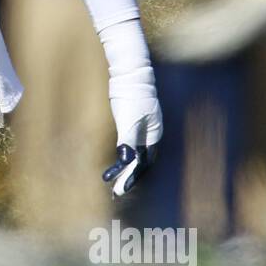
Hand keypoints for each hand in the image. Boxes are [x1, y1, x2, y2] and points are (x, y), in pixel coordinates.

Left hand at [103, 66, 162, 196]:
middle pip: (141, 162)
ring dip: (125, 170)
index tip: (119, 188)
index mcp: (154, 135)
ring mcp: (143, 129)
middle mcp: (151, 134)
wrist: (131, 72)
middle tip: (115, 193)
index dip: (132, 177)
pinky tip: (115, 165)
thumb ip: (128, 139)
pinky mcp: (133, 123)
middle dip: (128, 177)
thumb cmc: (132, 94)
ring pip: (135, 155)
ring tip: (111, 184)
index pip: (144, 162)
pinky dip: (122, 157)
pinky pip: (129, 145)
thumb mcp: (129, 119)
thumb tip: (126, 160)